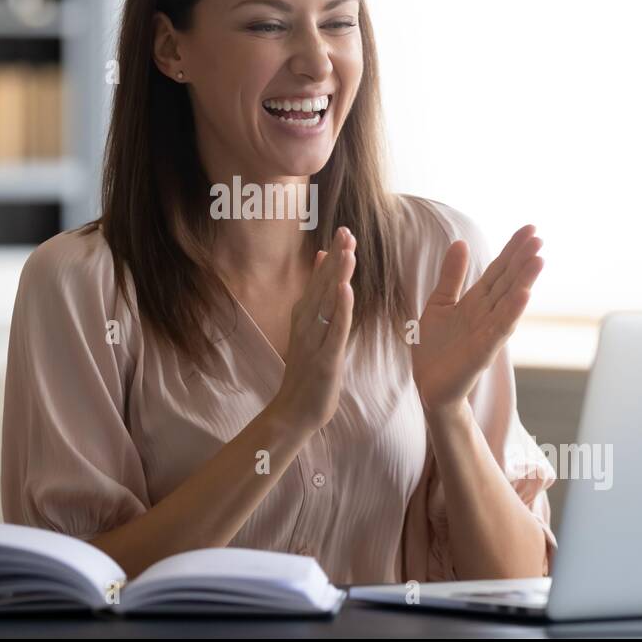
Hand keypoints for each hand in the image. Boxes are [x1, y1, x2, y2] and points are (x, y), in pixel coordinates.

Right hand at [269, 227, 356, 432]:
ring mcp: (315, 340)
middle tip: (348, 231)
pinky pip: (335, 329)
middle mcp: (307, 323)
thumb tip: (322, 260)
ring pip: (329, 303)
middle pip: (324, 285)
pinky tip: (346, 289)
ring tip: (348, 251)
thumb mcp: (310, 328)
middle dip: (337, 258)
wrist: (293, 410)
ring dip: (338, 276)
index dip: (333, 256)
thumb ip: (317, 295)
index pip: (320, 280)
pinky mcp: (325, 358)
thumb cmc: (306, 370)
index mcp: (305, 315)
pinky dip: (341, 309)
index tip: (344, 231)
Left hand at [411, 225, 543, 414]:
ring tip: (538, 260)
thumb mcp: (439, 303)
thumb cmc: (435, 348)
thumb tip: (461, 242)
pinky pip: (500, 329)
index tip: (529, 229)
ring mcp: (487, 332)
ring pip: (509, 302)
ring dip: (524, 282)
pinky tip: (523, 295)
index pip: (498, 270)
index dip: (512, 250)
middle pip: (508, 282)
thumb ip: (452, 276)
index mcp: (476, 301)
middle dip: (522, 260)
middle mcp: (487, 314)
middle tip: (538, 238)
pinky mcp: (483, 351)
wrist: (429, 386)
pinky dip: (512, 312)